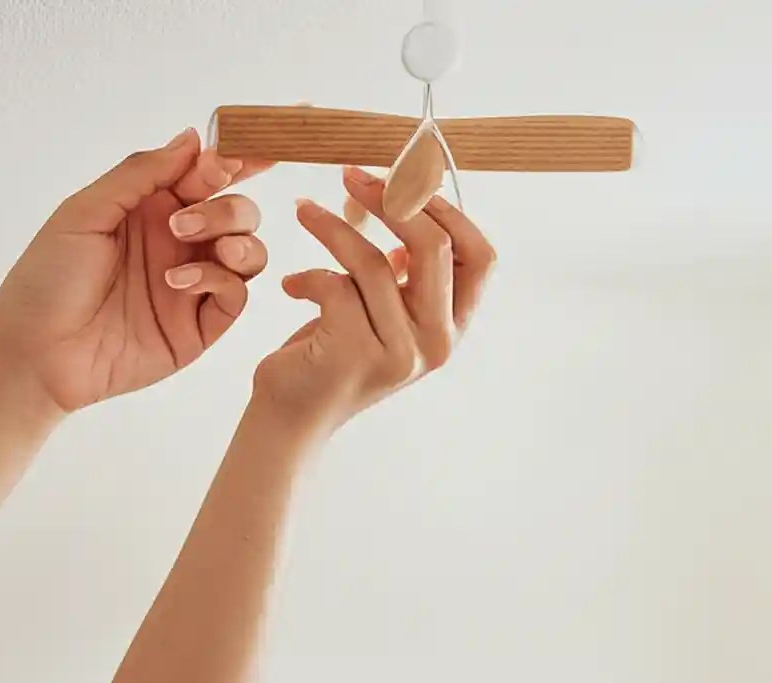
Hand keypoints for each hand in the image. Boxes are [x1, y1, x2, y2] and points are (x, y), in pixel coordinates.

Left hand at [0, 128, 272, 411]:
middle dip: (227, 208)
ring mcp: (194, 285)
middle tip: (185, 221)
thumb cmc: (47, 278)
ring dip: (236, 240)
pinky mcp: (201, 326)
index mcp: (153, 209)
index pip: (207, 176)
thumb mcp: (86, 211)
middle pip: (238, 211)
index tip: (240, 156)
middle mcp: (180, 243)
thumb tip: (194, 138)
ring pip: (249, 251)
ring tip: (198, 248)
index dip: (233, 162)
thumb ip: (142, 173)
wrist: (37, 351)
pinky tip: (179, 283)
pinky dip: (220, 280)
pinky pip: (236, 295)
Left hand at [254, 166, 495, 429]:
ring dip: (332, 227)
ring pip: (373, 261)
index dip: (447, 209)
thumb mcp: (383, 307)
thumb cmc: (335, 351)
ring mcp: (401, 351)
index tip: (404, 178)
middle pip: (434, 247)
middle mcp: (438, 341)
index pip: (481, 256)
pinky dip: (306, 276)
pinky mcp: (356, 352)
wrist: (293, 418)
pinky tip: (290, 285)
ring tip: (305, 211)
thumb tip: (406, 193)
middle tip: (349, 175)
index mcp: (453, 325)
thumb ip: (405, 267)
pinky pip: (334, 285)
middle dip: (390, 200)